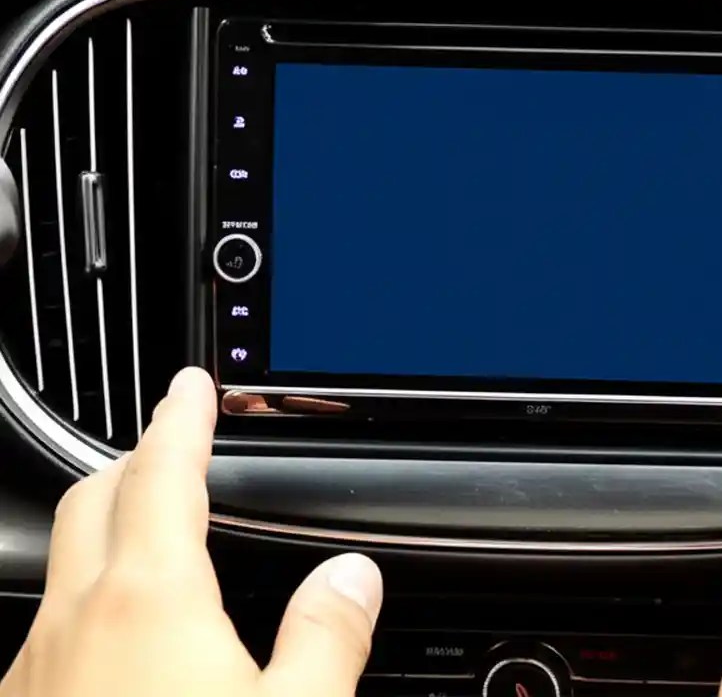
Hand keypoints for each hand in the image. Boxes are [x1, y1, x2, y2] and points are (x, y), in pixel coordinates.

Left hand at [0, 368, 383, 696]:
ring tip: (162, 546)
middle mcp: (75, 624)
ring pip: (65, 569)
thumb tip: (353, 578)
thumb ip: (327, 637)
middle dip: (135, 462)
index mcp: (150, 604)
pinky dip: (93, 612)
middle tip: (176, 451)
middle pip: (93, 501)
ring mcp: (34, 669)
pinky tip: (131, 652)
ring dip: (111, 537)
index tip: (191, 387)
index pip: (162, 476)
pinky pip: (50, 634)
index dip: (181, 421)